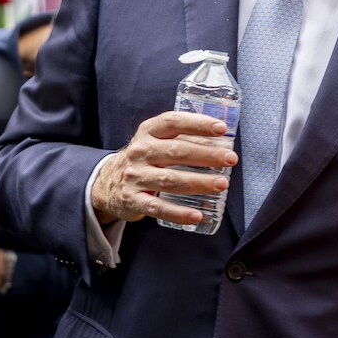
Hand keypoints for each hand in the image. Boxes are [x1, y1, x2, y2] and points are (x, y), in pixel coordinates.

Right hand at [92, 111, 236, 226]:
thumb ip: (181, 136)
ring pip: (170, 180)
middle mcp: (140, 151)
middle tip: (231, 159)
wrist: (107, 182)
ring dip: (199, 182)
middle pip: (176, 151)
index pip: (173, 122)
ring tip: (222, 184)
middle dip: (207, 155)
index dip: (198, 124)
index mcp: (148, 132)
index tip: (222, 128)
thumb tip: (222, 139)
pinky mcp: (132, 199)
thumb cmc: (145, 158)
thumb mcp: (155, 140)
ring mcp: (135, 176)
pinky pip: (158, 207)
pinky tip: (197, 215)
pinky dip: (178, 213)